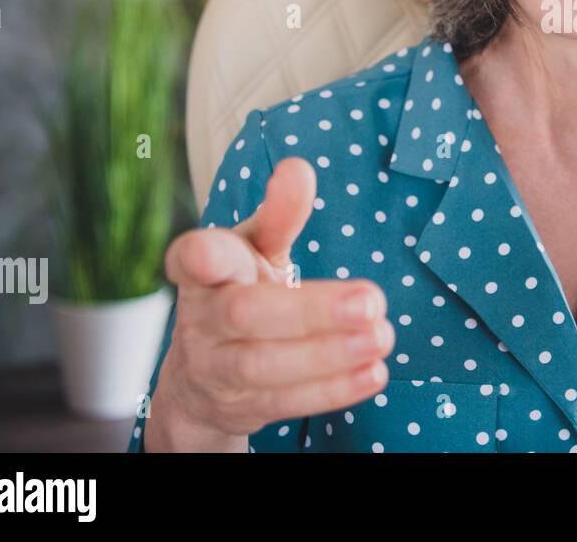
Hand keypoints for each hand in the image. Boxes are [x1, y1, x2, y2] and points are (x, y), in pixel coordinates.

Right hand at [147, 157, 393, 450]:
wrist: (204, 374)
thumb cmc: (240, 286)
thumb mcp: (257, 247)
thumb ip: (280, 213)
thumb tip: (298, 168)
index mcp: (204, 270)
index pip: (195, 258)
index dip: (201, 255)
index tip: (214, 249)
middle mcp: (204, 319)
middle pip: (246, 316)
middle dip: (309, 311)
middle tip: (371, 300)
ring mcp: (217, 368)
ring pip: (264, 366)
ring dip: (329, 354)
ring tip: (382, 336)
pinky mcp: (241, 407)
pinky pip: (285, 402)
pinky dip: (332, 390)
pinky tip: (374, 372)